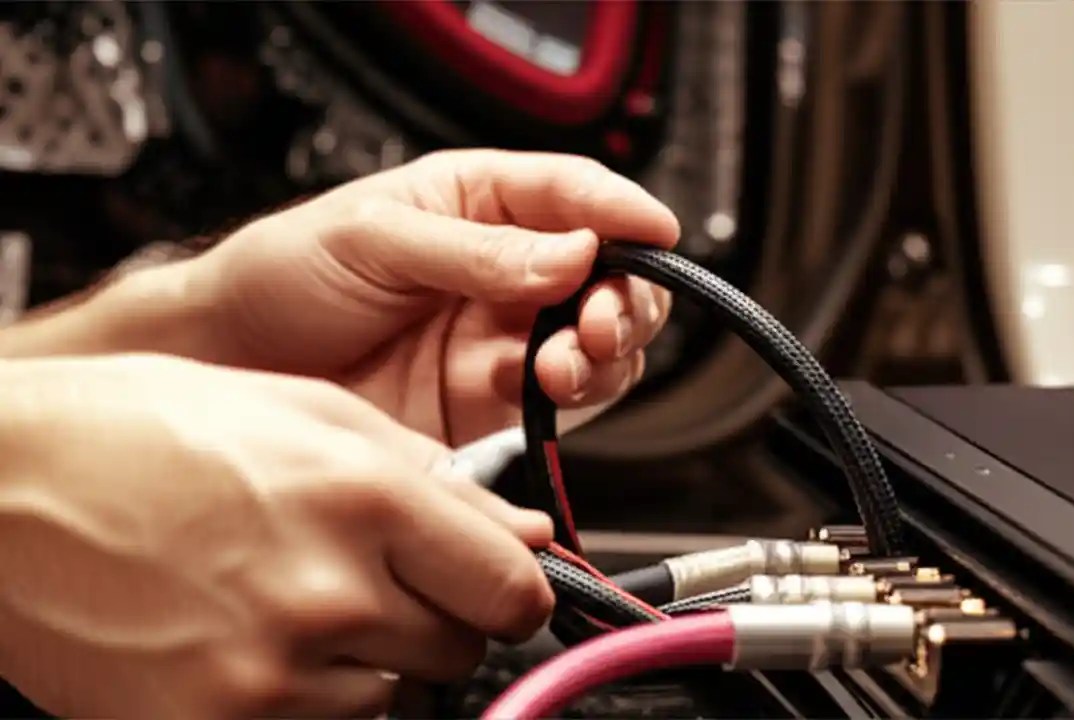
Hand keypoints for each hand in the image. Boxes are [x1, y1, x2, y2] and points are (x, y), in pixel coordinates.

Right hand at [0, 354, 552, 718]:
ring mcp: (267, 675)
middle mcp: (326, 592)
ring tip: (295, 598)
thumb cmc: (146, 432)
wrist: (5, 489)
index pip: (513, 589)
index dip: (511, 585)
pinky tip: (257, 639)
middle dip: (437, 614)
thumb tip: (523, 533)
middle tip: (374, 574)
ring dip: (370, 659)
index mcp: (362, 497)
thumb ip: (435, 477)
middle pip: (462, 647)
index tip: (494, 580)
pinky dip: (309, 695)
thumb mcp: (310, 412)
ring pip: (394, 696)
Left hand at [176, 149, 678, 444]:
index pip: (575, 194)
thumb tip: (571, 256)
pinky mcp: (491, 402)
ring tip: (572, 358)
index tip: (655, 232)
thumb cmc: (282, 277)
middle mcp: (505, 269)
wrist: (229, 369)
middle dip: (626, 294)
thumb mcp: (374, 239)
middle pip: (608, 274)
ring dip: (607, 349)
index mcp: (479, 203)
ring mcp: (501, 337)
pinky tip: (550, 387)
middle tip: (603, 316)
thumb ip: (476, 252)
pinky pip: (563, 399)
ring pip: (597, 340)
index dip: (624, 211)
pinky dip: (578, 396)